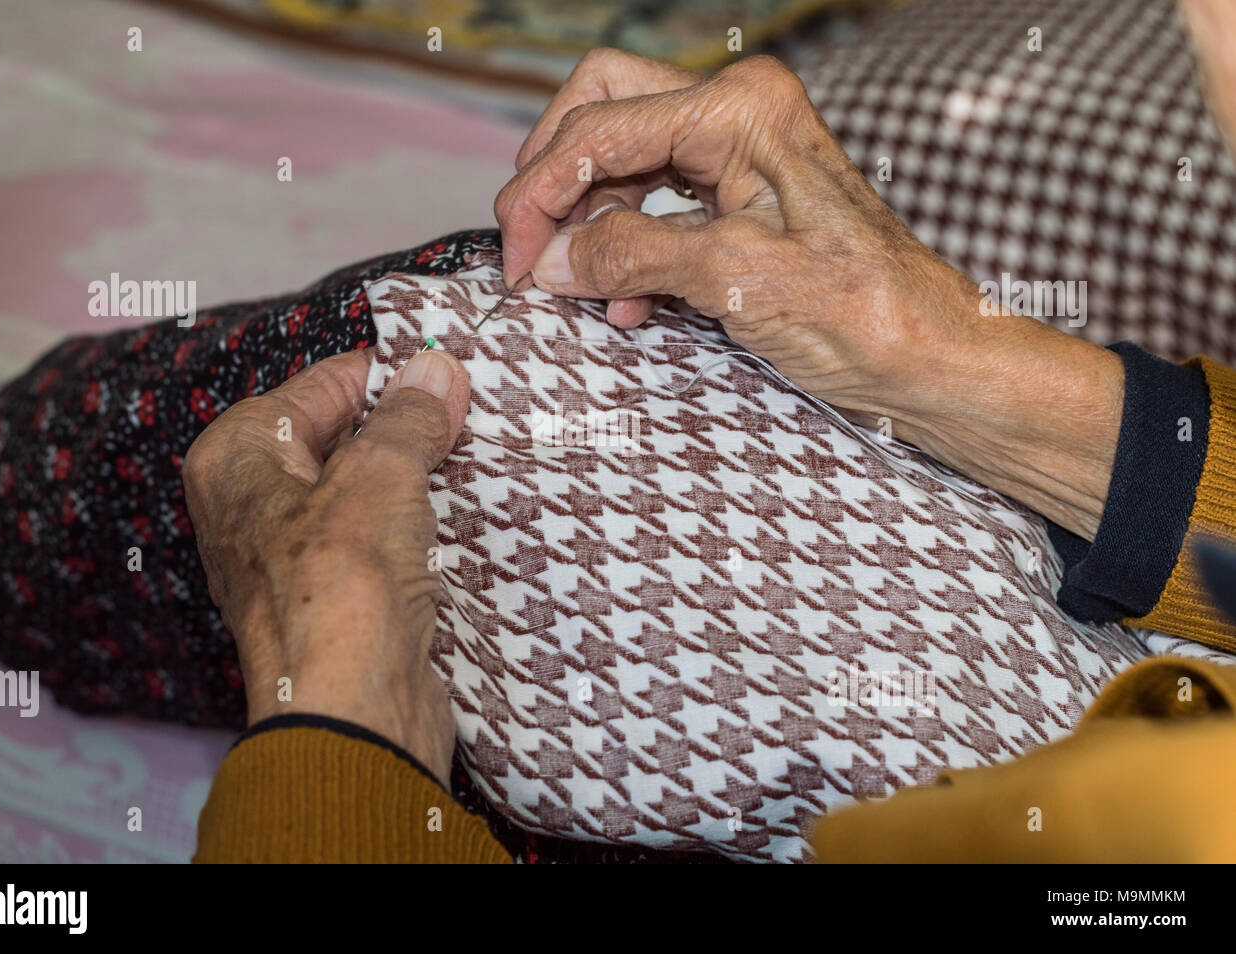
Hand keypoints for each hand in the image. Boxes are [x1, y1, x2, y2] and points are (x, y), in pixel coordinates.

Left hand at [182, 348, 469, 785]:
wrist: (350, 711)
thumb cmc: (341, 585)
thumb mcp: (380, 475)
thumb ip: (409, 417)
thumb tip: (436, 371)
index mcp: (237, 459)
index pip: (319, 387)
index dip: (385, 374)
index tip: (446, 365)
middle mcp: (252, 504)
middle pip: (339, 438)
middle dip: (403, 425)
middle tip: (470, 405)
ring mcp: (292, 556)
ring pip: (363, 491)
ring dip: (416, 475)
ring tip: (476, 449)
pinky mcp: (336, 598)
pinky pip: (378, 538)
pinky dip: (416, 523)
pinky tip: (464, 511)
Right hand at [496, 50, 1122, 538]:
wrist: (932, 357)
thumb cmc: (867, 313)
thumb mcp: (738, 281)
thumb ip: (633, 256)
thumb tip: (550, 260)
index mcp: (740, 111)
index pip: (600, 127)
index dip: (541, 191)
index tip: (512, 257)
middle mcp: (737, 114)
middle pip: (602, 112)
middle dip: (554, 179)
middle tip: (527, 251)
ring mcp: (739, 152)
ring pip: (622, 160)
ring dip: (589, 222)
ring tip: (581, 289)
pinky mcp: (740, 196)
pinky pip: (654, 203)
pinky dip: (625, 246)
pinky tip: (626, 300)